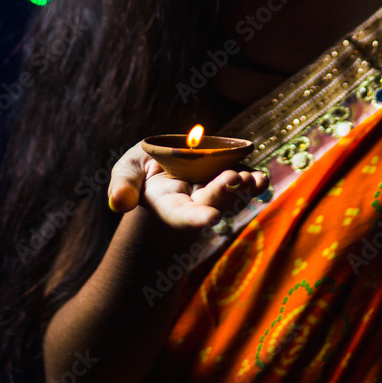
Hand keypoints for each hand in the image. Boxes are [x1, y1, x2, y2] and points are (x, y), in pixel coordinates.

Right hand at [107, 140, 269, 229]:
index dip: (196, 217)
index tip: (212, 218)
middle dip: (223, 193)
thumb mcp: (127, 172)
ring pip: (233, 197)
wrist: (165, 164)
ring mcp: (214, 193)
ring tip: (253, 179)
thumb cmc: (142, 171)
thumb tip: (119, 203)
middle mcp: (195, 203)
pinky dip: (254, 184)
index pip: (182, 215)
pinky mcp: (230, 180)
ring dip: (244, 191)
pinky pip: (245, 185)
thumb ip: (123, 187)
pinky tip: (262, 179)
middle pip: (210, 202)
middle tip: (236, 178)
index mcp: (168, 204)